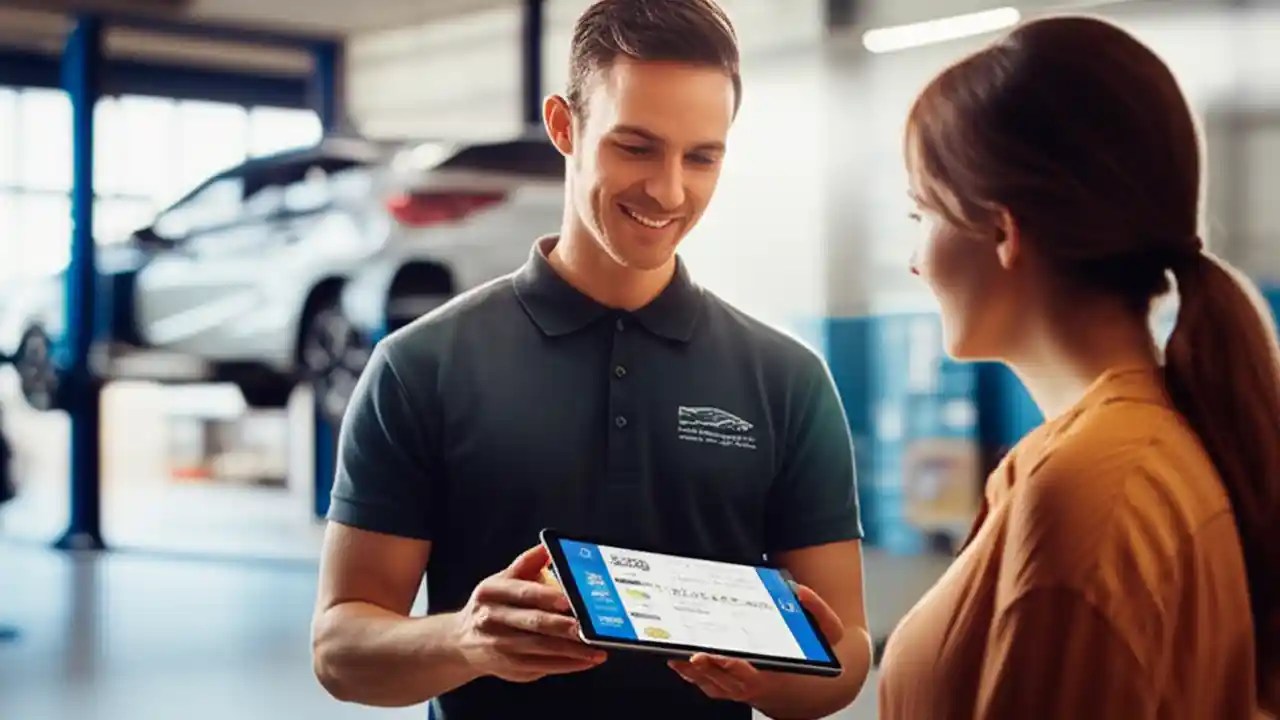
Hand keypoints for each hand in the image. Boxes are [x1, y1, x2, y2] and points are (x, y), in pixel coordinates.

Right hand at [454, 545, 606, 682]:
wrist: (462, 641)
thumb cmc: (492, 605)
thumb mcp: (502, 580)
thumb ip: (527, 563)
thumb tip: (549, 546)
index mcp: (490, 592)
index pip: (522, 592)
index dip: (546, 595)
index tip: (570, 599)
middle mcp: (491, 619)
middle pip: (533, 622)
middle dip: (563, 626)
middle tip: (589, 626)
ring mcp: (499, 646)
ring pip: (541, 649)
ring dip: (572, 650)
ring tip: (597, 648)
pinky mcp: (509, 668)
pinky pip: (543, 667)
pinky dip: (567, 665)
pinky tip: (586, 661)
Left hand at [669, 584, 844, 702]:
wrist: (821, 686)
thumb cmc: (821, 657)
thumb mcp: (831, 632)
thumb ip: (819, 611)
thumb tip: (801, 591)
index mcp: (775, 677)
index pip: (748, 675)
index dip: (729, 666)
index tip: (714, 654)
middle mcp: (754, 688)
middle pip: (721, 681)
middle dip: (701, 668)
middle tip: (684, 651)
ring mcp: (742, 692)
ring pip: (711, 686)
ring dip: (691, 673)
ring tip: (672, 653)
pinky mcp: (734, 689)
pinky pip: (710, 686)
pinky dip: (694, 676)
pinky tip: (679, 660)